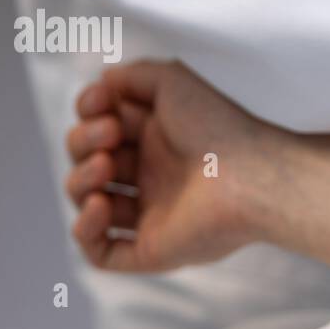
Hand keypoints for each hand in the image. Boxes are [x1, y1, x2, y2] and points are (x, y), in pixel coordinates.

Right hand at [65, 60, 270, 270]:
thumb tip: (103, 84)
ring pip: (88, 203)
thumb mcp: (170, 80)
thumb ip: (131, 76)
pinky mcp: (152, 249)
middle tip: (111, 133)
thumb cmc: (217, 125)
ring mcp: (152, 214)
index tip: (100, 101)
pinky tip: (101, 203)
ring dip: (80, 180)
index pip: (100, 130)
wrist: (249, 173)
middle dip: (82, 142)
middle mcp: (153, 177)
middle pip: (87, 163)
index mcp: (157, 141)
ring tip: (106, 165)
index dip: (88, 114)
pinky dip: (86, 228)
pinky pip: (101, 252)